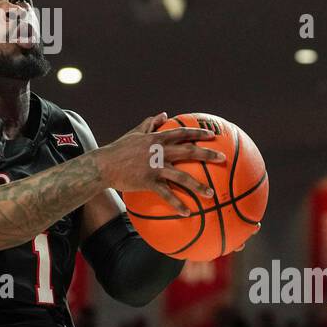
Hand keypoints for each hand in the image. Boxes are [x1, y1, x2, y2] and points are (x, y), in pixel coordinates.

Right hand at [94, 113, 224, 215]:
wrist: (103, 165)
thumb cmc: (119, 149)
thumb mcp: (135, 133)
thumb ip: (150, 123)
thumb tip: (163, 114)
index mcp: (157, 138)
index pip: (182, 133)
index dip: (198, 133)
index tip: (213, 135)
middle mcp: (159, 151)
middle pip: (189, 152)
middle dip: (208, 154)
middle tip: (223, 158)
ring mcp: (155, 167)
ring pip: (181, 176)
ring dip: (198, 185)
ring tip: (211, 194)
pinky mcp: (148, 181)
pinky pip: (166, 194)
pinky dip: (177, 204)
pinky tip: (187, 213)